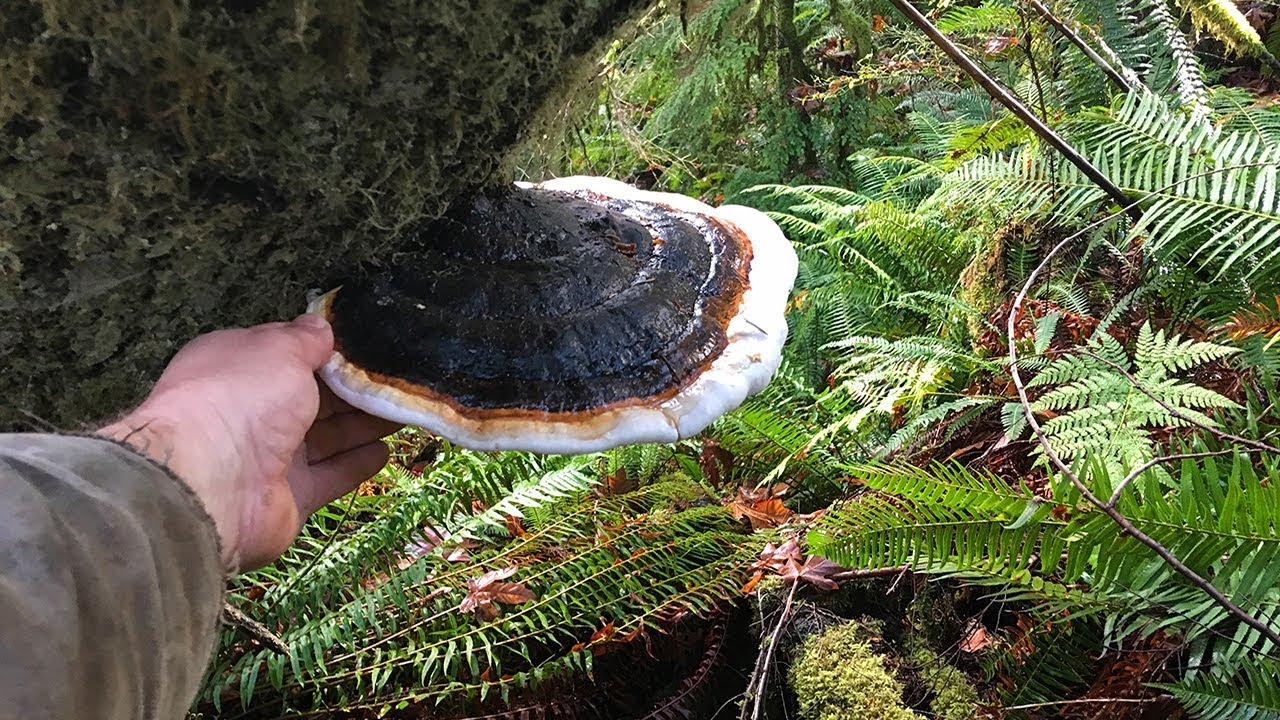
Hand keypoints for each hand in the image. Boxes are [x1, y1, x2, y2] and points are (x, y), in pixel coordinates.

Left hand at [99, 314, 400, 571]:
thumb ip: (305, 339)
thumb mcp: (279, 349)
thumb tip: (321, 328)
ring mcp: (270, 458)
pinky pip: (330, 476)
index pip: (287, 355)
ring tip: (406, 410)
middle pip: (313, 398)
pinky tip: (386, 450)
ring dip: (365, 424)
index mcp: (238, 368)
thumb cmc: (241, 397)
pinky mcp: (290, 498)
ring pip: (327, 437)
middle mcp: (251, 412)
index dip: (327, 352)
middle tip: (402, 380)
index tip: (369, 348)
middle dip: (355, 390)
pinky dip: (357, 463)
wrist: (211, 482)